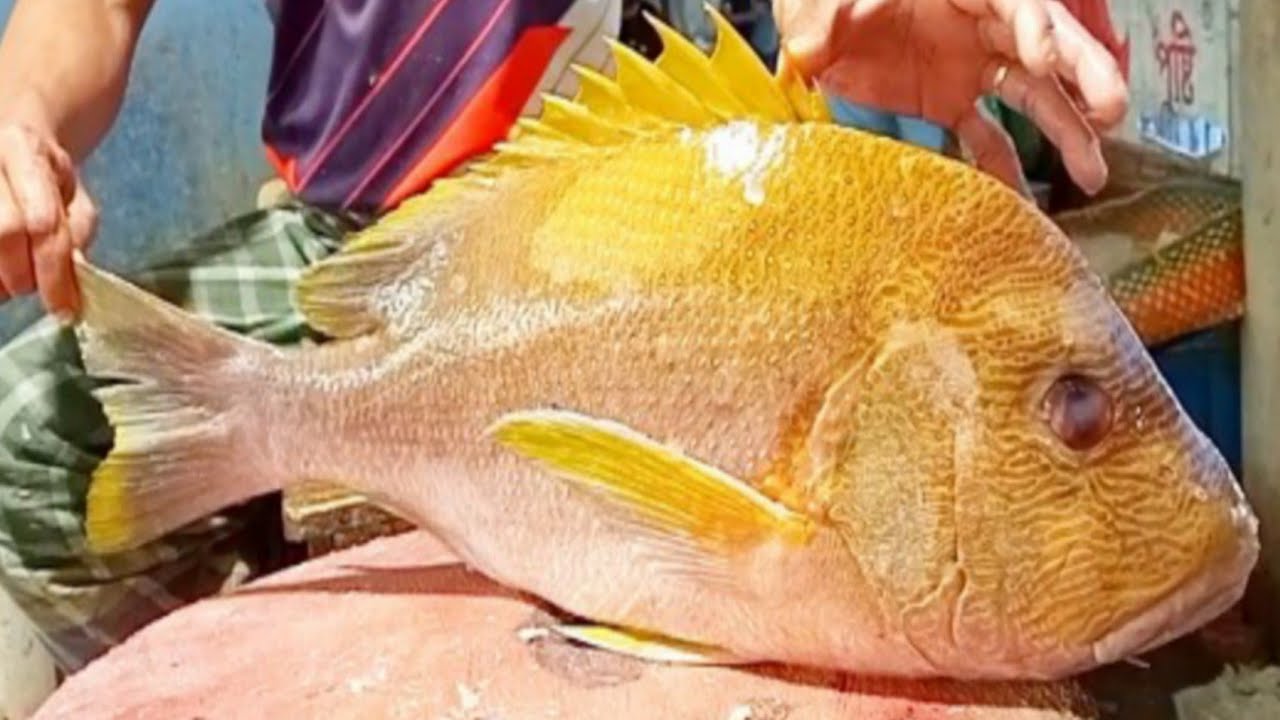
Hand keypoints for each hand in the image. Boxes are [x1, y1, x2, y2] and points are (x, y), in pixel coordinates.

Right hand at [0, 121, 97, 318]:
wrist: (7, 132)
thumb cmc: (45, 174)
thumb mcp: (75, 197)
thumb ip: (76, 233)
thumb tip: (76, 274)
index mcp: (25, 152)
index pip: (43, 223)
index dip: (55, 273)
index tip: (65, 309)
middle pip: (2, 232)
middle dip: (22, 274)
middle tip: (32, 288)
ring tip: (11, 281)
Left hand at [774, 0, 1128, 194]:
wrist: (811, 21)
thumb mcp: (824, 0)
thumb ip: (822, 20)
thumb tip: (811, 50)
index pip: (1013, 0)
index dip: (1035, 25)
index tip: (1045, 57)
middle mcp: (976, 23)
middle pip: (1042, 46)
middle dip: (1081, 76)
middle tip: (1113, 110)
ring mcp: (966, 63)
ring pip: (1029, 93)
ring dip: (1065, 131)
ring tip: (1092, 173)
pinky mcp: (948, 99)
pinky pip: (984, 134)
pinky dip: (1001, 166)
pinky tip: (1023, 201)